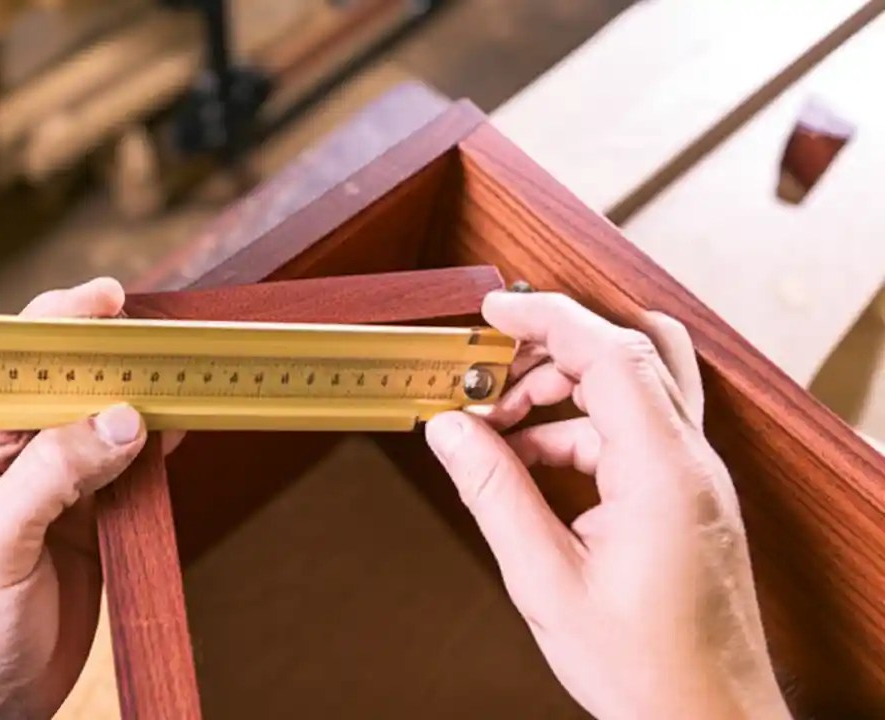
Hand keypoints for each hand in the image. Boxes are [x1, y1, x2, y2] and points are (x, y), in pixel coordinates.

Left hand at [0, 278, 147, 718]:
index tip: (110, 300)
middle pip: (72, 386)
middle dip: (116, 356)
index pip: (19, 367)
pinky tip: (185, 424)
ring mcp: (60, 487)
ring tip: (187, 370)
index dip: (64, 325)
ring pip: (109, 423)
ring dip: (145, 398)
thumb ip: (54, 473)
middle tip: (165, 335)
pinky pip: (133, 470)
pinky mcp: (94, 520)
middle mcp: (17, 458)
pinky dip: (161, 446)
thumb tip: (122, 419)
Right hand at [425, 291, 789, 719]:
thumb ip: (494, 494)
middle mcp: (689, 461)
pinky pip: (630, 432)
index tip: (496, 310)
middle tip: (489, 372)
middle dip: (553, 348)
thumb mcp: (545, 581)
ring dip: (563, 391)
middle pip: (630, 354)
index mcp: (663, 473)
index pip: (610, 354)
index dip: (549, 318)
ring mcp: (692, 477)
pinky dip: (576, 430)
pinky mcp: (684, 495)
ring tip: (498, 424)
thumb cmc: (646, 667)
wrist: (706, 719)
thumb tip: (451, 430)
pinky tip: (528, 462)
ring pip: (631, 389)